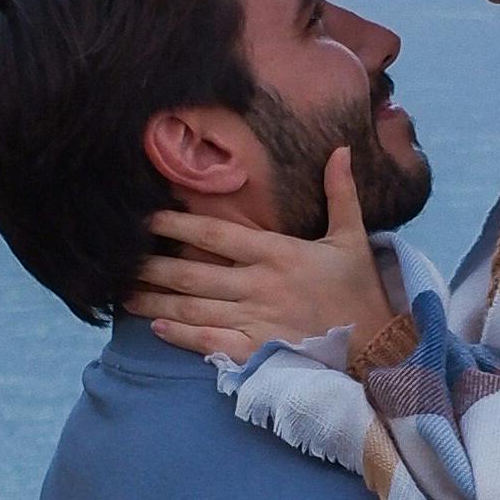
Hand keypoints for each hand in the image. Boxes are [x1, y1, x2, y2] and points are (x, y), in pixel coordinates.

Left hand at [138, 149, 414, 364]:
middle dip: (154, 265)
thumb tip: (338, 150)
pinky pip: (212, 341)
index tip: (147, 218)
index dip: (179, 224)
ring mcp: (257, 320)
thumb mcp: (353, 238)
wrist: (379, 348)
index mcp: (279, 254)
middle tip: (120, 259)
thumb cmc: (361, 291)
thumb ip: (341, 193)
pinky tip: (155, 327)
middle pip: (195, 272)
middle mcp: (261, 286)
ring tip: (123, 293)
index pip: (218, 235)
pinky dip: (182, 335)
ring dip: (156, 300)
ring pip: (195, 307)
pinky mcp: (258, 350)